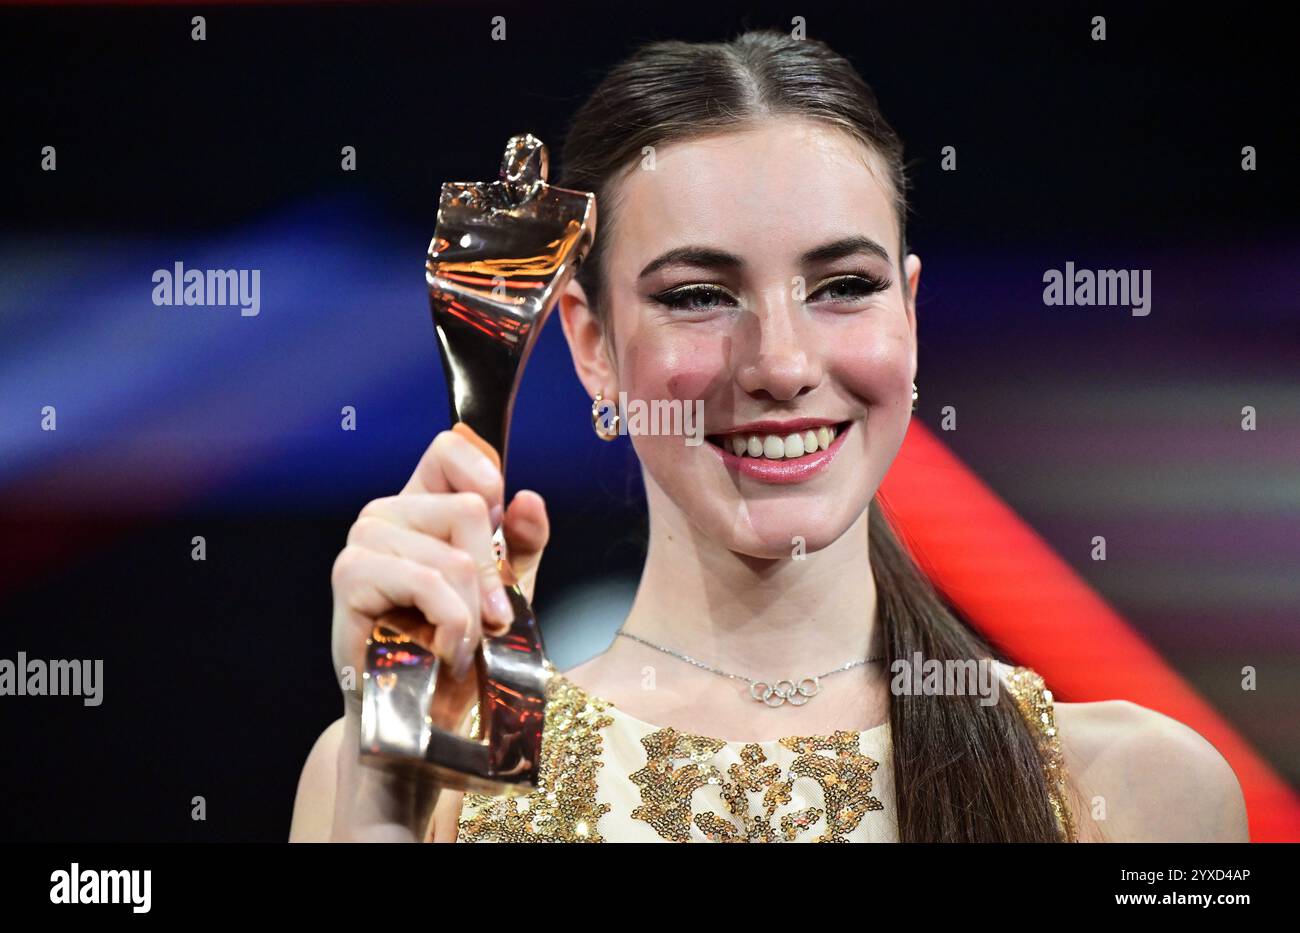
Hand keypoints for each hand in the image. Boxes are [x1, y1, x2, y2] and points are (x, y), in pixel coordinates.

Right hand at [329, 425, 549, 697]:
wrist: (421, 716)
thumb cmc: (458, 649)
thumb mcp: (507, 589)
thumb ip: (522, 542)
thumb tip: (528, 499)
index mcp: (421, 503)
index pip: (451, 447)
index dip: (486, 479)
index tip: (498, 531)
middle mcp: (387, 512)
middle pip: (469, 507)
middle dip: (492, 576)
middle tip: (489, 622)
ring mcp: (364, 540)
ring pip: (454, 555)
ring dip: (472, 615)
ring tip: (461, 645)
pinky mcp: (351, 575)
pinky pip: (429, 582)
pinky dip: (453, 625)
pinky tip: (444, 653)